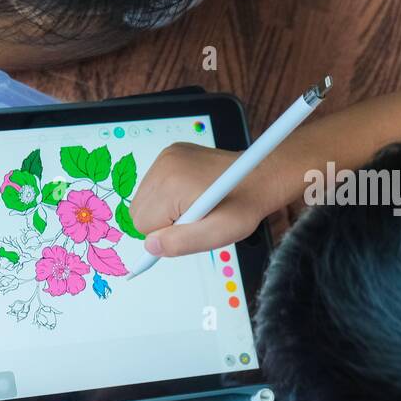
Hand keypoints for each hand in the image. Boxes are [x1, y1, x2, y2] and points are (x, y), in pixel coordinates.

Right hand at [129, 143, 278, 257]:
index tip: (190, 228)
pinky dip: (167, 196)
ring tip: (195, 205)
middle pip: (138, 211)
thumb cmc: (244, 205)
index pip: (142, 224)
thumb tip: (151, 246)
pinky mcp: (170, 154)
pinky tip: (191, 194)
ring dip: (165, 209)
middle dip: (162, 221)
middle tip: (194, 218)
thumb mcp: (217, 233)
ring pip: (144, 199)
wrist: (262, 175)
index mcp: (172, 183)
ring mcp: (166, 156)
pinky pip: (153, 185)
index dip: (166, 233)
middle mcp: (164, 164)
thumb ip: (180, 243)